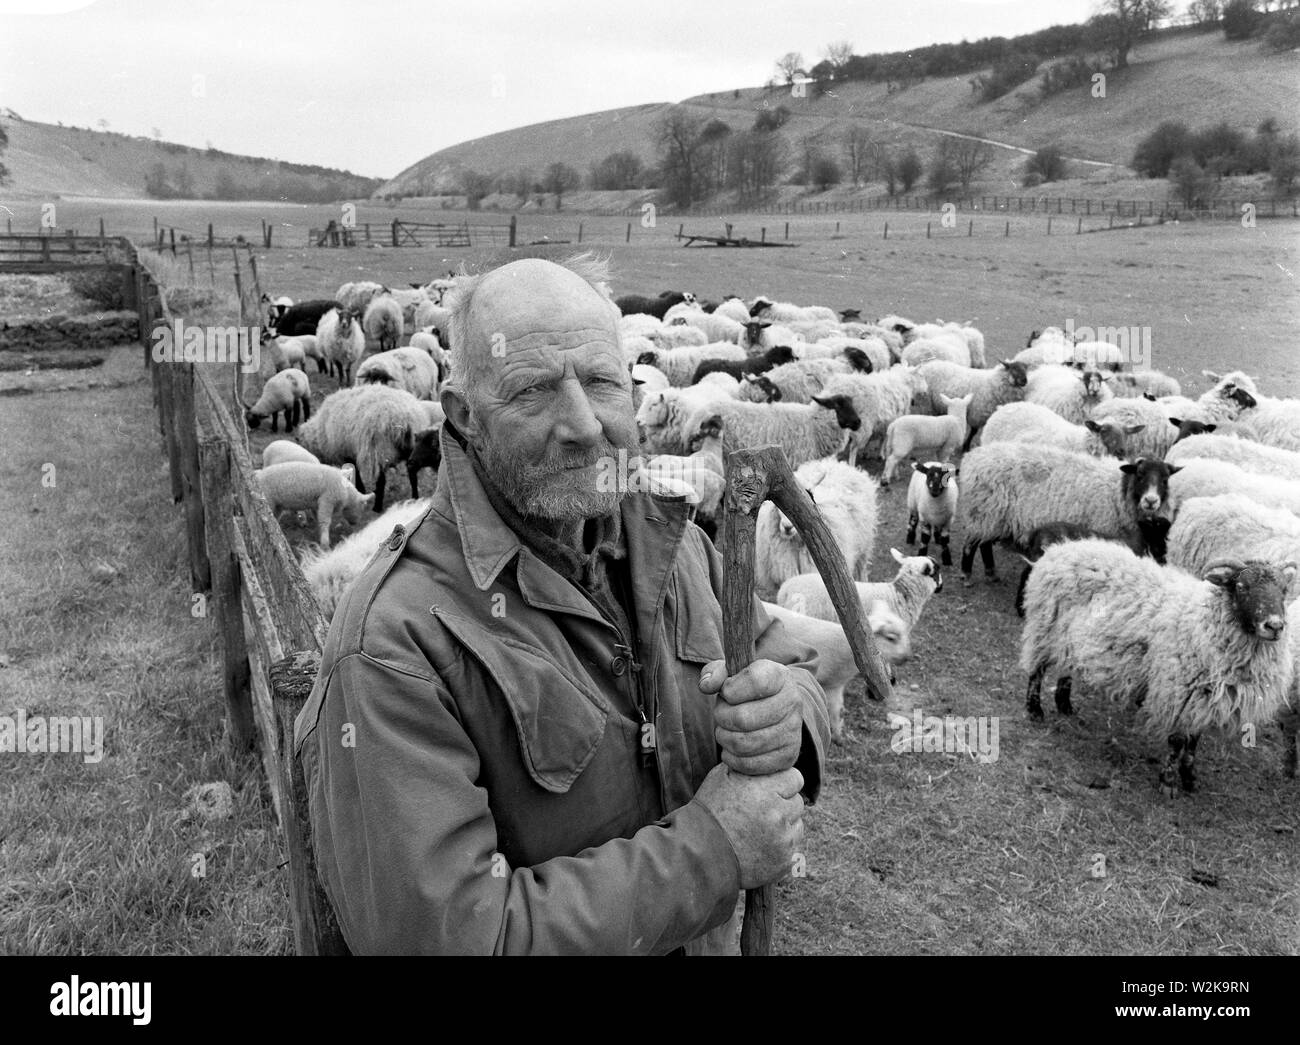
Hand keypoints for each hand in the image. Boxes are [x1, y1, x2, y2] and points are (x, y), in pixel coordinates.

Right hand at [693, 763, 803, 889]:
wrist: (701, 854)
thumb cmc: (710, 812)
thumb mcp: (721, 777)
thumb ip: (748, 766)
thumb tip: (762, 756)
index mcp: (765, 790)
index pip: (796, 778)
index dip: (782, 782)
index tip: (770, 789)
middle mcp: (778, 814)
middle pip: (797, 802)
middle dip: (783, 804)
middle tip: (760, 811)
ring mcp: (783, 840)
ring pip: (797, 825)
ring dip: (784, 826)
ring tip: (758, 830)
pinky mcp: (784, 860)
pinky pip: (792, 847)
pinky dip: (780, 846)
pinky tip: (760, 846)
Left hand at [700, 659, 803, 776]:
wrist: (775, 708)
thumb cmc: (746, 688)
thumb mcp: (731, 672)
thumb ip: (715, 672)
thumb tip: (707, 685)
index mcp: (779, 676)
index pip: (754, 681)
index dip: (730, 689)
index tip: (726, 692)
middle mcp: (792, 701)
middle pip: (742, 718)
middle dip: (721, 717)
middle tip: (721, 714)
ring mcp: (792, 730)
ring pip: (743, 743)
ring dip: (724, 738)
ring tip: (725, 729)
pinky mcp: (787, 756)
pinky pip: (749, 764)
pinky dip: (732, 758)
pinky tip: (731, 747)